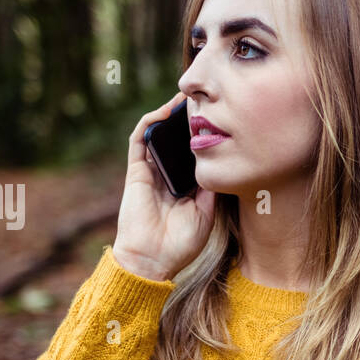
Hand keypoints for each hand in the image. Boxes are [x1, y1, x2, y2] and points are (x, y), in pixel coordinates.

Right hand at [113, 91, 216, 281]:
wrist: (152, 260)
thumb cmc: (180, 244)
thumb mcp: (206, 214)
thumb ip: (212, 188)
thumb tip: (223, 163)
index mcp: (183, 186)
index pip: (193, 154)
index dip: (203, 136)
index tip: (221, 120)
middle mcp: (166, 175)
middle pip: (176, 140)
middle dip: (188, 120)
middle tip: (205, 101)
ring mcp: (150, 171)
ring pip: (158, 134)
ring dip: (169, 114)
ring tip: (188, 98)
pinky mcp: (135, 171)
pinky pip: (140, 139)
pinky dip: (151, 121)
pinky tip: (166, 110)